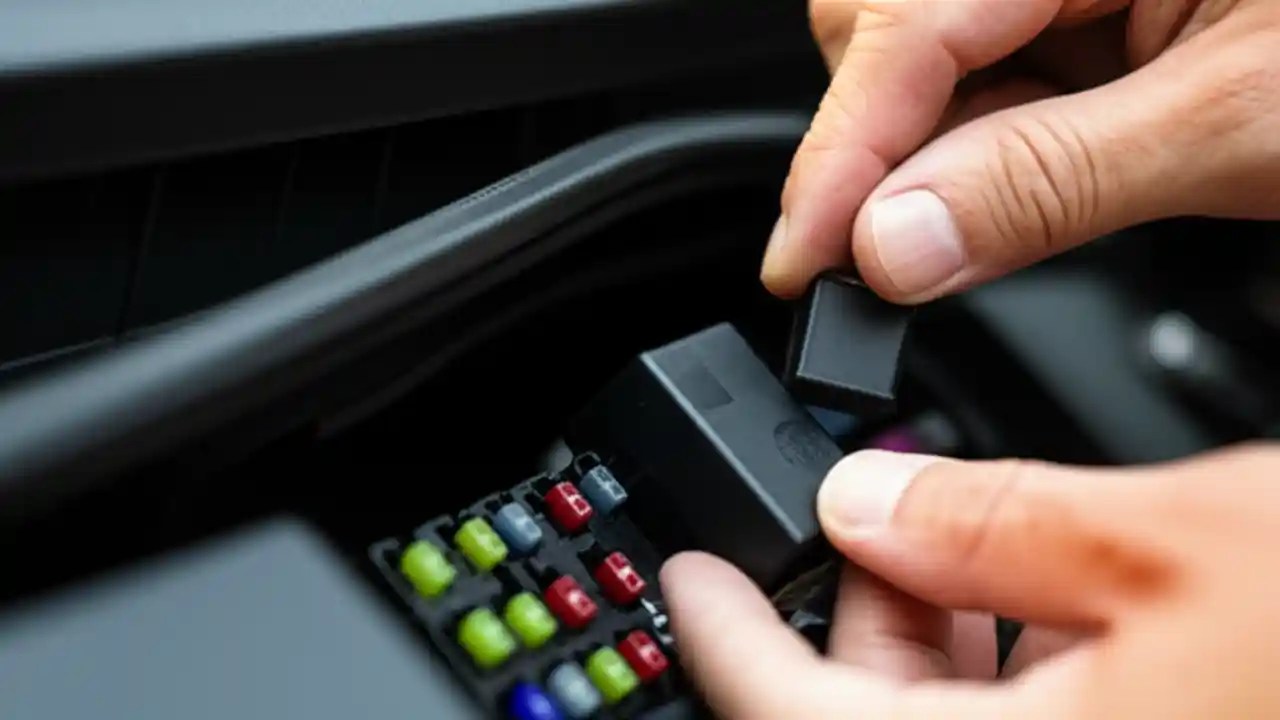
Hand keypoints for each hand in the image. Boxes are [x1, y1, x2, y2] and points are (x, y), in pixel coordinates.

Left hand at [660, 443, 1279, 717]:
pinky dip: (1019, 669)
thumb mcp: (1174, 546)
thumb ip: (993, 524)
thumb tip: (874, 499)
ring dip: (942, 633)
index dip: (721, 631)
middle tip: (856, 509)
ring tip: (948, 530)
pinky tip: (1045, 596)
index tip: (683, 575)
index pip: (779, 715)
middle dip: (854, 610)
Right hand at [762, 0, 1279, 301]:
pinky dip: (992, 127)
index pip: (904, 29)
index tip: (801, 261)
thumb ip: (1047, 181)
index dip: (840, 157)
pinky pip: (992, 55)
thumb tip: (893, 244)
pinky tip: (1041, 159)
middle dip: (881, 138)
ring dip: (939, 139)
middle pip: (882, 21)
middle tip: (913, 243)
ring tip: (1023, 189)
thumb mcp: (1242, 121)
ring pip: (929, 48)